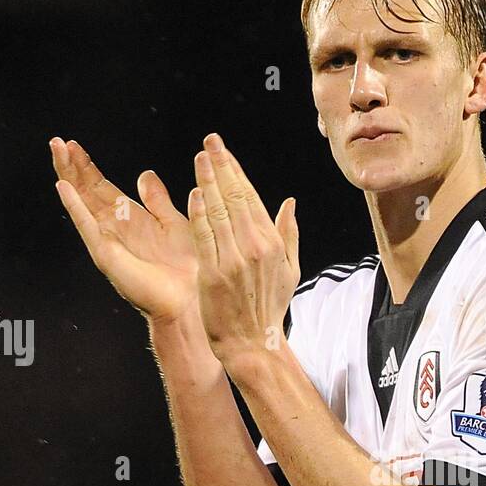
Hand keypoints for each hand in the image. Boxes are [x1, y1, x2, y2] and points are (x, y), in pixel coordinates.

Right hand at [50, 137, 198, 324]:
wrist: (189, 298)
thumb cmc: (186, 266)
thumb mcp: (172, 222)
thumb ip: (156, 200)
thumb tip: (145, 174)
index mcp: (129, 219)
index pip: (101, 187)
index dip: (88, 166)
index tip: (74, 145)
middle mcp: (113, 228)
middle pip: (86, 191)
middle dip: (71, 166)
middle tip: (57, 141)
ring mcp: (106, 240)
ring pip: (81, 202)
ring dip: (68, 177)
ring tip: (56, 152)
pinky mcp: (106, 254)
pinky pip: (87, 226)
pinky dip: (75, 207)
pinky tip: (64, 188)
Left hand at [188, 132, 299, 379]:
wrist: (252, 342)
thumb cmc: (270, 307)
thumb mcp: (289, 269)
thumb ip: (289, 233)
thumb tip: (290, 203)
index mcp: (271, 244)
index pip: (250, 197)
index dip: (235, 171)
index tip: (223, 151)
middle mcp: (254, 248)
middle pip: (234, 198)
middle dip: (221, 166)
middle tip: (209, 142)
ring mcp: (232, 261)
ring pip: (218, 213)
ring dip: (208, 182)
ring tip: (201, 159)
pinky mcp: (213, 274)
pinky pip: (205, 238)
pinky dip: (200, 214)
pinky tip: (195, 194)